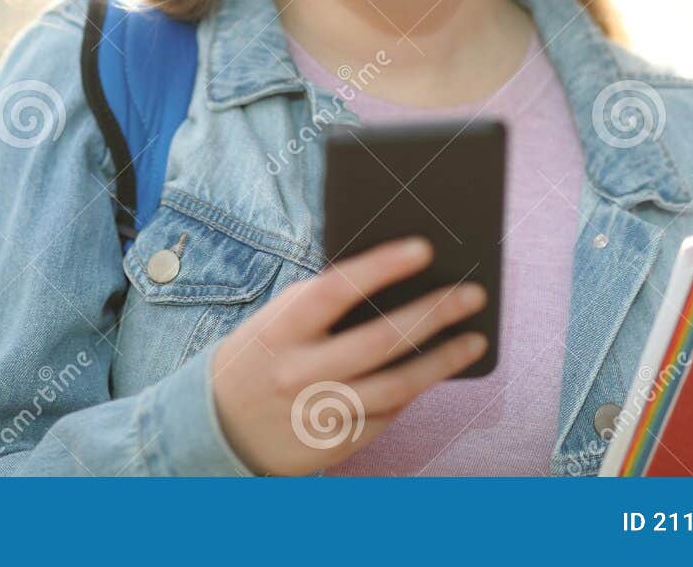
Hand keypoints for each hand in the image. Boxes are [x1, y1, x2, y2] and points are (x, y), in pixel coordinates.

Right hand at [210, 235, 486, 475]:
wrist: (218, 428)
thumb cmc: (262, 356)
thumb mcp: (277, 322)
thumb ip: (324, 305)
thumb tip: (394, 281)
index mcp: (280, 329)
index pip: (336, 290)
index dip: (381, 266)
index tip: (424, 248)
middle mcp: (299, 372)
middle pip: (381, 340)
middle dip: (434, 313)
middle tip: (473, 294)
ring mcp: (318, 413)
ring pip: (397, 386)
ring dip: (443, 361)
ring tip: (474, 340)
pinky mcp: (335, 445)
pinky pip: (387, 415)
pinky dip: (414, 392)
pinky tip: (434, 373)